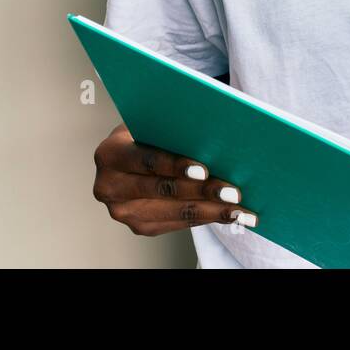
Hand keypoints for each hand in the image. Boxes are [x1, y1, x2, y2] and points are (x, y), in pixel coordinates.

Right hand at [93, 123, 257, 235]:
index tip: (204, 170)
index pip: (146, 160)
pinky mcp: (140, 226)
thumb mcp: (152, 123)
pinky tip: (230, 214)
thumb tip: (216, 130)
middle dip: (202, 192)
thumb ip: (172, 128)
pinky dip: (207, 218)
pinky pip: (179, 224)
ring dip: (212, 211)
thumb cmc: (149, 133)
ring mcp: (124, 211)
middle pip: (164, 190)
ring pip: (175, 212)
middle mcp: (110, 187)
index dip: (175, 165)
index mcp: (110, 154)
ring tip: (239, 209)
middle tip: (233, 193)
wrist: (130, 156)